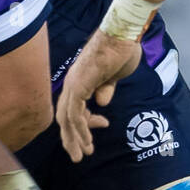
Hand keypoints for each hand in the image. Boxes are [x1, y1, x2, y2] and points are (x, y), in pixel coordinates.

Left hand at [55, 31, 141, 160]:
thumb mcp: (114, 76)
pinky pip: (75, 114)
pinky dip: (80, 130)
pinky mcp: (78, 86)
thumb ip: (105, 89)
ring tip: (81, 155)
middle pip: (65, 117)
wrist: (123, 35)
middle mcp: (72, 83)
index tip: (104, 125)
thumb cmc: (122, 50)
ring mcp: (73, 84)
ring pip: (67, 119)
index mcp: (79, 81)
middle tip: (78, 155)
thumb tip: (102, 102)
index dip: (86, 123)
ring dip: (74, 139)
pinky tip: (87, 142)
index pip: (74, 108)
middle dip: (71, 138)